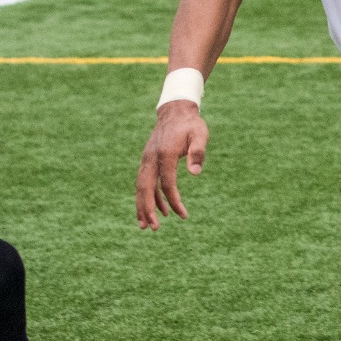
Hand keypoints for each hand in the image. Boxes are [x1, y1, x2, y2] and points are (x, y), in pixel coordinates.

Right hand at [136, 101, 208, 228]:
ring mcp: (147, 159)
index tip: (183, 215)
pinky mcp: (147, 161)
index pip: (166, 183)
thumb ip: (198, 152)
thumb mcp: (200, 135)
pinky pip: (145, 182)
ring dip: (143, 207)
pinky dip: (148, 197)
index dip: (173, 201)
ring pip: (140, 187)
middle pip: (144, 188)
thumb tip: (196, 173)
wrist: (175, 112)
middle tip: (152, 228)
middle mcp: (151, 158)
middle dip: (147, 209)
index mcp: (164, 154)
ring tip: (147, 226)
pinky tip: (160, 209)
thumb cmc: (191, 125)